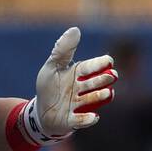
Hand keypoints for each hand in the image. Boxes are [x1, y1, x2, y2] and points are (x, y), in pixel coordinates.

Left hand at [15, 27, 117, 146]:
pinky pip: (80, 120)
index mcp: (78, 74)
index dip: (100, 64)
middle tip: (112, 76)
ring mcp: (78, 105)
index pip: (91, 67)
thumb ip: (63, 50)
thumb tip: (75, 29)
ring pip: (91, 100)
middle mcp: (81, 89)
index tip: (109, 61)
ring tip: (107, 93)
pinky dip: (87, 119)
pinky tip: (94, 117)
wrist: (39, 112)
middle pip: (94, 83)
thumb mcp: (52, 66)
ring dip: (99, 96)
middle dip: (103, 80)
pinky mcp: (72, 120)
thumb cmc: (49, 87)